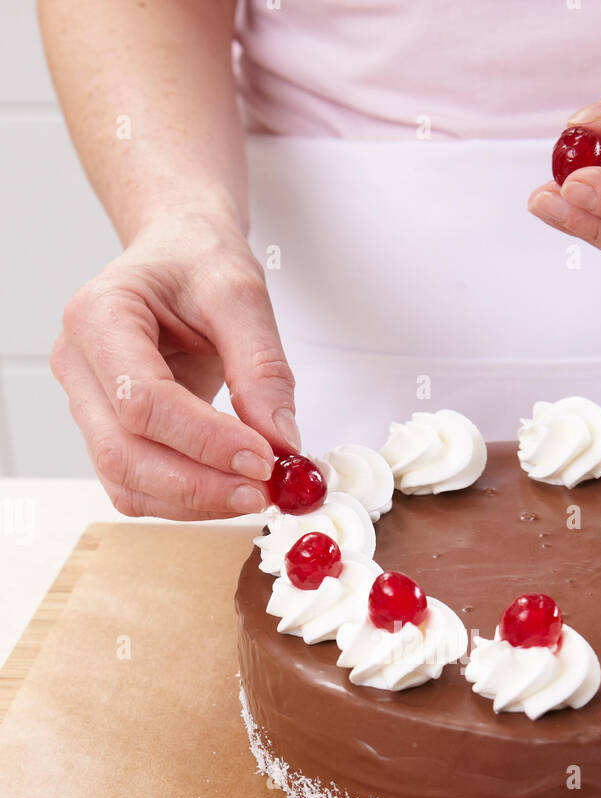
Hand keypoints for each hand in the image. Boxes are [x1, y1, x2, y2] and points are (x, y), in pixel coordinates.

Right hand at [51, 211, 298, 517]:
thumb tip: (283, 444)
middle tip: (264, 492)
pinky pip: (138, 487)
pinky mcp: (109, 433)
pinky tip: (231, 489)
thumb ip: (263, 367)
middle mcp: (79, 365)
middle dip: (199, 485)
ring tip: (255, 494)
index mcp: (98, 316)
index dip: (205, 440)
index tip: (264, 458)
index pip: (143, 400)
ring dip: (194, 502)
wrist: (178, 255)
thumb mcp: (241, 293)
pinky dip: (187, 501)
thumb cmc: (197, 261)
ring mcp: (87, 405)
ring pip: (126, 482)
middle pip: (123, 453)